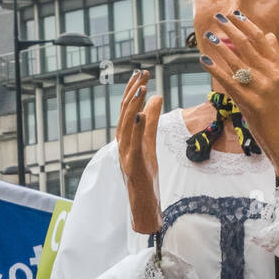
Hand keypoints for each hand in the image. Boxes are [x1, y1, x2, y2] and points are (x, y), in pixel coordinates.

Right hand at [117, 69, 162, 233]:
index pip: (126, 109)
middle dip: (132, 92)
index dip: (132, 90)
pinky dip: (135, 130)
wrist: (143, 205)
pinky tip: (141, 115)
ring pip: (125, 126)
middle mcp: (121, 144)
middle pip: (124, 114)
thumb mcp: (150, 143)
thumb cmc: (145, 176)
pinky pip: (133, 145)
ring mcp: (125, 155)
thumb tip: (157, 96)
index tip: (141, 73)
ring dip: (132, 107)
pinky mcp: (133, 166)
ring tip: (141, 89)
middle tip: (142, 73)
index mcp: (125, 137)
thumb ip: (152, 121)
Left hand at [199, 12, 278, 178]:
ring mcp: (261, 89)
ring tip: (210, 35)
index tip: (236, 15)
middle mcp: (272, 75)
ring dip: (220, 46)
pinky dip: (215, 70)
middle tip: (219, 17)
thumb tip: (269, 36)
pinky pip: (229, 83)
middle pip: (248, 46)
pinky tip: (204, 61)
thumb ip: (278, 60)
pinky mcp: (251, 104)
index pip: (263, 40)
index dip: (247, 25)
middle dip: (231, 29)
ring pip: (237, 61)